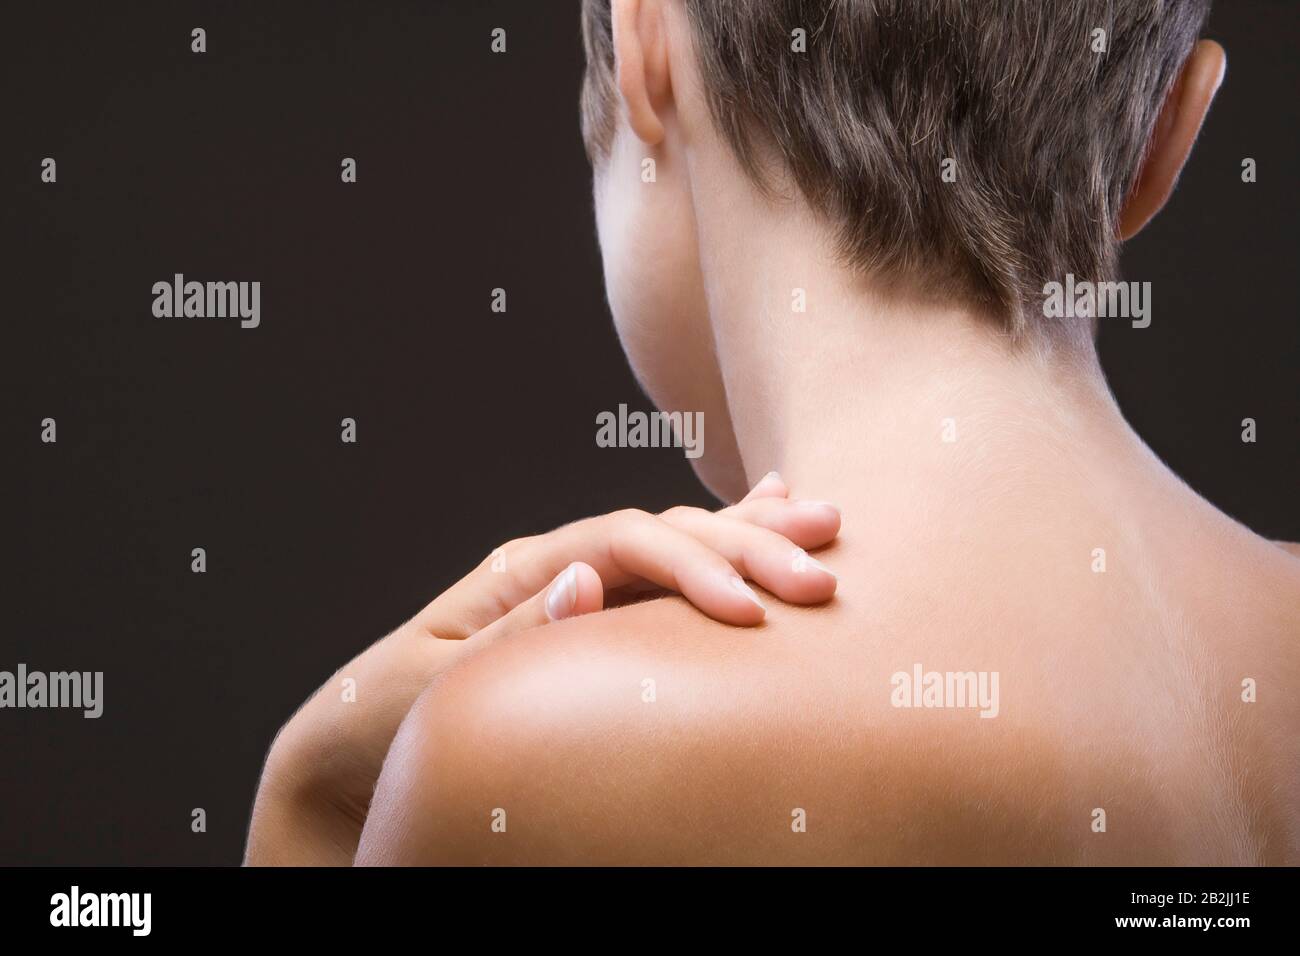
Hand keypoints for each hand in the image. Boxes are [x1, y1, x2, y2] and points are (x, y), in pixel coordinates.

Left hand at [244, 474, 839, 863]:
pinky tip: (769, 500)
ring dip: (752, 530)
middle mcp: (561, 563)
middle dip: (746, 545)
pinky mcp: (599, 611)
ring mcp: (581, 582)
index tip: (750, 612)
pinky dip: (724, 536)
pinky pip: (671, 568)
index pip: (624, 543)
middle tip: (823, 570)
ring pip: (680, 539)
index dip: (692, 567)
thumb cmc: (386, 717)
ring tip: (824, 516)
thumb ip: (514, 632)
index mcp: (523, 569)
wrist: (354, 743)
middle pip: (666, 531)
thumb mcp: (436, 680)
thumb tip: (585, 578)